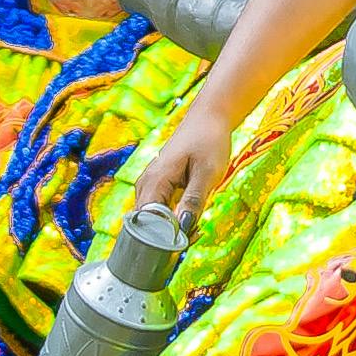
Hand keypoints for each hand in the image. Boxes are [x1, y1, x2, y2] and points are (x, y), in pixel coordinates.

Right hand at [135, 92, 235, 233]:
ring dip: (172, 227)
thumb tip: (182, 228)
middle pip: (147, 222)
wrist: (209, 117)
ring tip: (197, 229)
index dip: (165, 237)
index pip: (147, 222)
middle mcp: (145, 183)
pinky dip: (173, 217)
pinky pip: (159, 208)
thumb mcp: (208, 173)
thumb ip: (193, 201)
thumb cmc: (209, 141)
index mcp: (154, 180)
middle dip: (169, 235)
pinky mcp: (157, 184)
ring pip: (153, 217)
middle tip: (197, 235)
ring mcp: (149, 183)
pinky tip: (192, 218)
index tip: (190, 238)